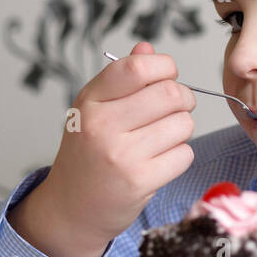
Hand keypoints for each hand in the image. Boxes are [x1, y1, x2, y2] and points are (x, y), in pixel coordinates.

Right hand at [9, 42, 196, 256]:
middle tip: (175, 108)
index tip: (167, 76)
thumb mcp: (93, 111)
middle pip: (170, 93)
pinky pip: (184, 154)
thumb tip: (148, 48)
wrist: (72, 209)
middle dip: (183, 99)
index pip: (136, 67)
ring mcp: (120, 154)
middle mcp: (101, 125)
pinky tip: (159, 162)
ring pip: (183, 124)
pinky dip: (179, 156)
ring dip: (181, 130)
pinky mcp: (139, 181)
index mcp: (90, 101)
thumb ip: (122, 79)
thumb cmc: (87, 155)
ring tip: (160, 139)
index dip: (164, 67)